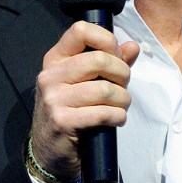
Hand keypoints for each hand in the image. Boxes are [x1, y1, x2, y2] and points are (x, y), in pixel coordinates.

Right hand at [30, 21, 141, 181]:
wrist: (49, 151)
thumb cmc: (71, 111)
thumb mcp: (86, 83)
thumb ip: (110, 63)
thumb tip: (133, 47)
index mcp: (55, 59)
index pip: (80, 30)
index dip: (106, 39)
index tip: (115, 55)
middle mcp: (51, 75)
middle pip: (99, 60)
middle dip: (122, 74)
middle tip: (123, 87)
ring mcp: (54, 99)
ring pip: (105, 89)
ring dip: (123, 100)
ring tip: (121, 106)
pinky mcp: (62, 121)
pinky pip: (102, 113)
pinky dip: (117, 116)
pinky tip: (116, 119)